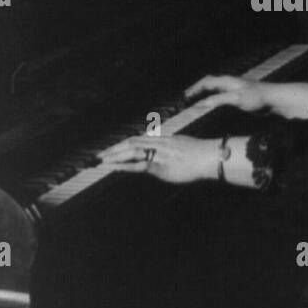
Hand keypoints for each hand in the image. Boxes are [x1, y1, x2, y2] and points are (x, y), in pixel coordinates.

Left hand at [100, 136, 217, 183]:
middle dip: (113, 149)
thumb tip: (165, 150)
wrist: (210, 156)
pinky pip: (138, 165)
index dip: (122, 144)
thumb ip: (171, 148)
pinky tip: (114, 168)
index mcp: (163, 139)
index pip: (137, 139)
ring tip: (101, 161)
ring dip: (114, 156)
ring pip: (131, 151)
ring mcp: (158, 154)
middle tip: (98, 155)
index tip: (111, 149)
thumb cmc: (200, 154)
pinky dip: (124, 166)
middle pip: (130, 142)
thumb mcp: (182, 146)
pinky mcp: (161, 165)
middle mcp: (158, 144)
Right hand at [183, 74, 266, 114]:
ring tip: (195, 102)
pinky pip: (221, 95)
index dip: (194, 90)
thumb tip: (201, 103)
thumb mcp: (236, 98)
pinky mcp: (239, 96)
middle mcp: (228, 83)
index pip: (205, 82)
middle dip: (197, 90)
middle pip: (208, 84)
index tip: (184, 98)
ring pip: (214, 89)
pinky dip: (213, 99)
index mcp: (226, 80)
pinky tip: (213, 105)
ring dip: (204, 94)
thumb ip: (218, 100)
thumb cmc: (257, 97)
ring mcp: (234, 89)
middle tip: (187, 99)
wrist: (274, 99)